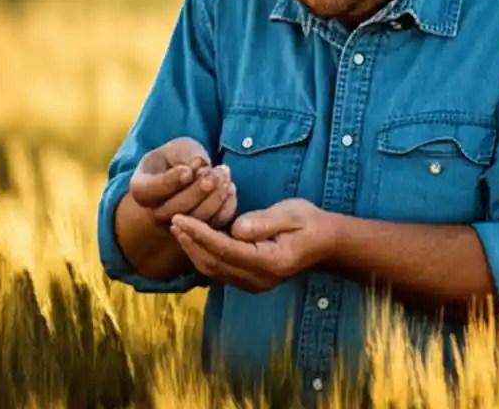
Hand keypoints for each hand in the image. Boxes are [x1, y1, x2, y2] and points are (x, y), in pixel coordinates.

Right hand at [130, 137, 237, 228]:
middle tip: (215, 173)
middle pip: (178, 208)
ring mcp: (178, 225)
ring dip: (215, 197)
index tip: (187, 170)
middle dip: (199, 190)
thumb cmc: (176, 158)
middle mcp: (156, 213)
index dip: (172, 181)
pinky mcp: (201, 229)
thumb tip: (201, 165)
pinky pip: (216, 224)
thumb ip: (186, 154)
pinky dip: (226, 206)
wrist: (181, 175)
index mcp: (141, 190)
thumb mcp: (177, 148)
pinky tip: (229, 187)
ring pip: (198, 219)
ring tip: (224, 175)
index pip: (153, 190)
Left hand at [169, 198, 337, 292]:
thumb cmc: (309, 223)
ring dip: (193, 251)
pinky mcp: (249, 281)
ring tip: (178, 229)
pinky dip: (203, 255)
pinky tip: (193, 239)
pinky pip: (220, 271)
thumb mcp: (291, 214)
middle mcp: (258, 279)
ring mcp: (253, 284)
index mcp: (270, 262)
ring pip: (214, 271)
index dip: (201, 235)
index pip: (226, 249)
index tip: (181, 218)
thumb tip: (236, 227)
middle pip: (215, 264)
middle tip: (173, 221)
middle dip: (191, 243)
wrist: (325, 243)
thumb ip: (264, 222)